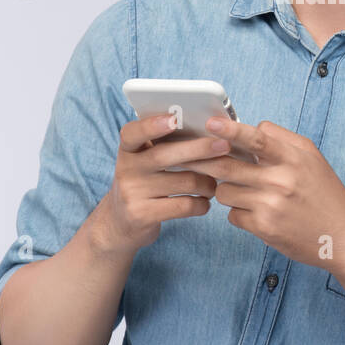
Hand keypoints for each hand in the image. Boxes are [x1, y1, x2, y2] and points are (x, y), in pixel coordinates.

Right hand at [87, 114, 232, 255]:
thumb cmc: (144, 185)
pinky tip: (204, 203)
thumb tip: (207, 131)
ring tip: (213, 184)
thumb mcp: (144, 163)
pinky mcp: (142, 215)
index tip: (174, 119)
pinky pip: (184, 205)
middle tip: (224, 145)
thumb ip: (164, 147)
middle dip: (200, 149)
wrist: (120, 224)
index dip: (152, 125)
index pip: (133, 133)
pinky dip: (201, 204)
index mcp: (128, 150)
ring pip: (183, 181)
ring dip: (207, 183)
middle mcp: (126, 169)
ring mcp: (132, 193)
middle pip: (165, 154)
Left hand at [178, 117, 344, 275]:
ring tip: (244, 191)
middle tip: (193, 157)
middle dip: (206, 161)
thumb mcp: (312, 157)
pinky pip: (232, 215)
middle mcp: (281, 181)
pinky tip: (256, 212)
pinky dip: (239, 212)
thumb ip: (282, 139)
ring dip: (226, 189)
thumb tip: (252, 128)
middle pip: (227, 166)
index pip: (256, 139)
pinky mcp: (264, 228)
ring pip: (225, 191)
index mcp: (293, 158)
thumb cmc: (325, 193)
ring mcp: (271, 205)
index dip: (231, 130)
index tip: (211, 123)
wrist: (343, 236)